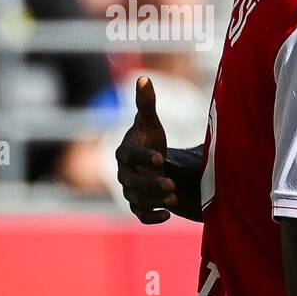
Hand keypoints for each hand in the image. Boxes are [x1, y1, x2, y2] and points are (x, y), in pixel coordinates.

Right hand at [114, 76, 175, 223]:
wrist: (152, 164)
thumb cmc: (151, 141)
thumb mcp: (150, 123)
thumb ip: (146, 104)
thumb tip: (144, 78)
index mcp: (123, 153)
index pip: (130, 156)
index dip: (143, 157)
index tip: (161, 157)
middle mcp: (123, 174)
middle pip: (132, 182)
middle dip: (151, 183)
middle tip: (171, 184)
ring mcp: (130, 191)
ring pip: (138, 199)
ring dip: (155, 200)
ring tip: (173, 198)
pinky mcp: (138, 205)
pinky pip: (140, 215)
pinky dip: (152, 217)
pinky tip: (168, 215)